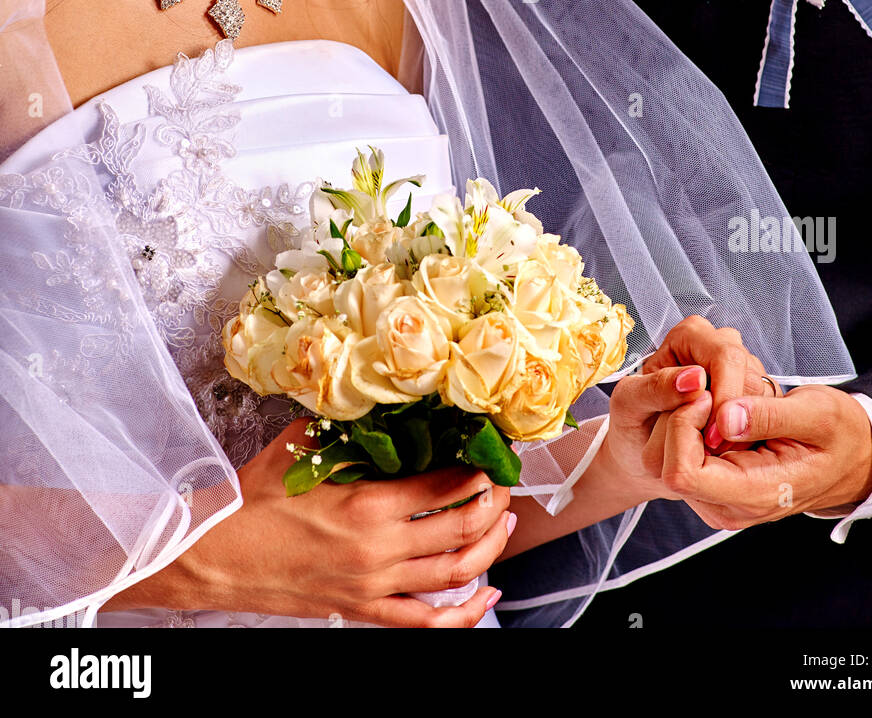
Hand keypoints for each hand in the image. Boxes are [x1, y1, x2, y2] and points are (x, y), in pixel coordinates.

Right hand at [101, 420, 510, 626]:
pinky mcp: (362, 610)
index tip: (491, 452)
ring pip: (454, 574)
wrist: (214, 557)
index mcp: (366, 504)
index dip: (478, 470)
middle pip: (461, 530)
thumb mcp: (298, 448)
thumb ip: (343, 427)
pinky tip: (486, 596)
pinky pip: (426, 621)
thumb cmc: (251, 501)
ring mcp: (373, 585)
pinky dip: (464, 614)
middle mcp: (378, 549)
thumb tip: (376, 401)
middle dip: (494, 505)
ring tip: (506, 524)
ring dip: (490, 548)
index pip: (445, 488)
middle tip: (505, 484)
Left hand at [605, 315, 775, 499]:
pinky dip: (749, 439)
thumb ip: (656, 388)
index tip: (713, 437)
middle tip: (712, 451)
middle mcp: (721, 345)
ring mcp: (741, 371)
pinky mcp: (753, 398)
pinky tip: (726, 452)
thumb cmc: (632, 421)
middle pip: (750, 378)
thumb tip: (694, 378)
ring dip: (743, 433)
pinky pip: (768, 418)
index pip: (726, 356)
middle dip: (736, 419)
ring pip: (764, 400)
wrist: (641, 450)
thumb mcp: (629, 403)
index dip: (725, 397)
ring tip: (712, 452)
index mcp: (690, 335)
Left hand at [656, 384, 871, 529]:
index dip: (684, 425)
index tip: (708, 394)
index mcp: (755, 494)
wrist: (853, 458)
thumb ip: (769, 415)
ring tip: (721, 402)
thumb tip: (724, 417)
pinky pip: (677, 457)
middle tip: (712, 392)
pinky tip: (719, 415)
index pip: (681, 472)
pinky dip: (688, 429)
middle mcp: (729, 507)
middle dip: (677, 418)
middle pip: (663, 465)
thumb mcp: (817, 412)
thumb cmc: (839, 433)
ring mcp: (719, 501)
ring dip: (681, 421)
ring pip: (664, 460)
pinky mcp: (714, 488)